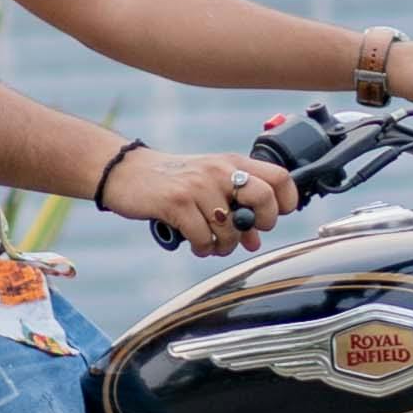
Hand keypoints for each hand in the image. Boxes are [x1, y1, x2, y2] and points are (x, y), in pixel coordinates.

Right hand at [103, 139, 296, 258]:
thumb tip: (255, 240)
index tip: (269, 218)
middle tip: (243, 233)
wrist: (128, 172)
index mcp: (232, 163)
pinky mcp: (177, 202)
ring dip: (224, 246)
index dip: (285, 202)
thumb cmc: (174, 182)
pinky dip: (203, 249)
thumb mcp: (208, 186)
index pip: (280, 177)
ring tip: (211, 243)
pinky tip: (196, 244)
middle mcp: (219, 170)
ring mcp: (198, 185)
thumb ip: (236, 208)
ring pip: (232, 229)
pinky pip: (204, 239)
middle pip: (264, 199)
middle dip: (258, 225)